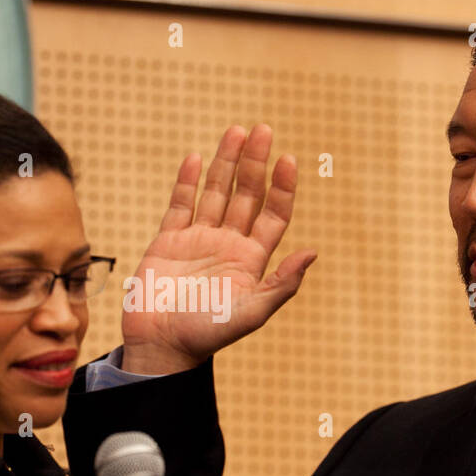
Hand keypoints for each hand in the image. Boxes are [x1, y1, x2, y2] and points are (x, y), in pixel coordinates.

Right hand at [119, 124, 316, 374]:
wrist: (161, 346)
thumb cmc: (208, 334)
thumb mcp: (252, 312)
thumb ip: (282, 284)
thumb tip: (314, 252)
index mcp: (251, 260)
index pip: (273, 215)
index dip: (282, 187)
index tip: (287, 160)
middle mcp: (228, 244)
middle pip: (246, 195)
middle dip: (255, 163)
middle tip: (263, 130)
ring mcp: (198, 240)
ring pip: (215, 192)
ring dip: (226, 163)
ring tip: (236, 131)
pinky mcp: (168, 241)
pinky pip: (180, 205)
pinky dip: (186, 181)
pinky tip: (195, 158)